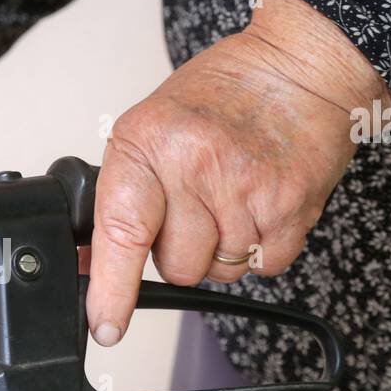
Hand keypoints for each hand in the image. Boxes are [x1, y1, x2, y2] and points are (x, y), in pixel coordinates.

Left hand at [86, 0, 390, 345]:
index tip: (105, 325)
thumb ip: (119, 195)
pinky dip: (259, 246)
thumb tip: (90, 263)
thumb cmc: (222, 96)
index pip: (120, 230)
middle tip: (195, 202)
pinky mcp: (291, 210)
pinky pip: (262, 265)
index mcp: (148, 143)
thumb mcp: (150, 130)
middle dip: (180, 249)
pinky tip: (259, 203)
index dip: (111, 288)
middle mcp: (194, 166)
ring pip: (218, 270)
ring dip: (221, 246)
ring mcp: (246, 189)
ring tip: (231, 193)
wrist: (301, 66)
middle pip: (175, 266)